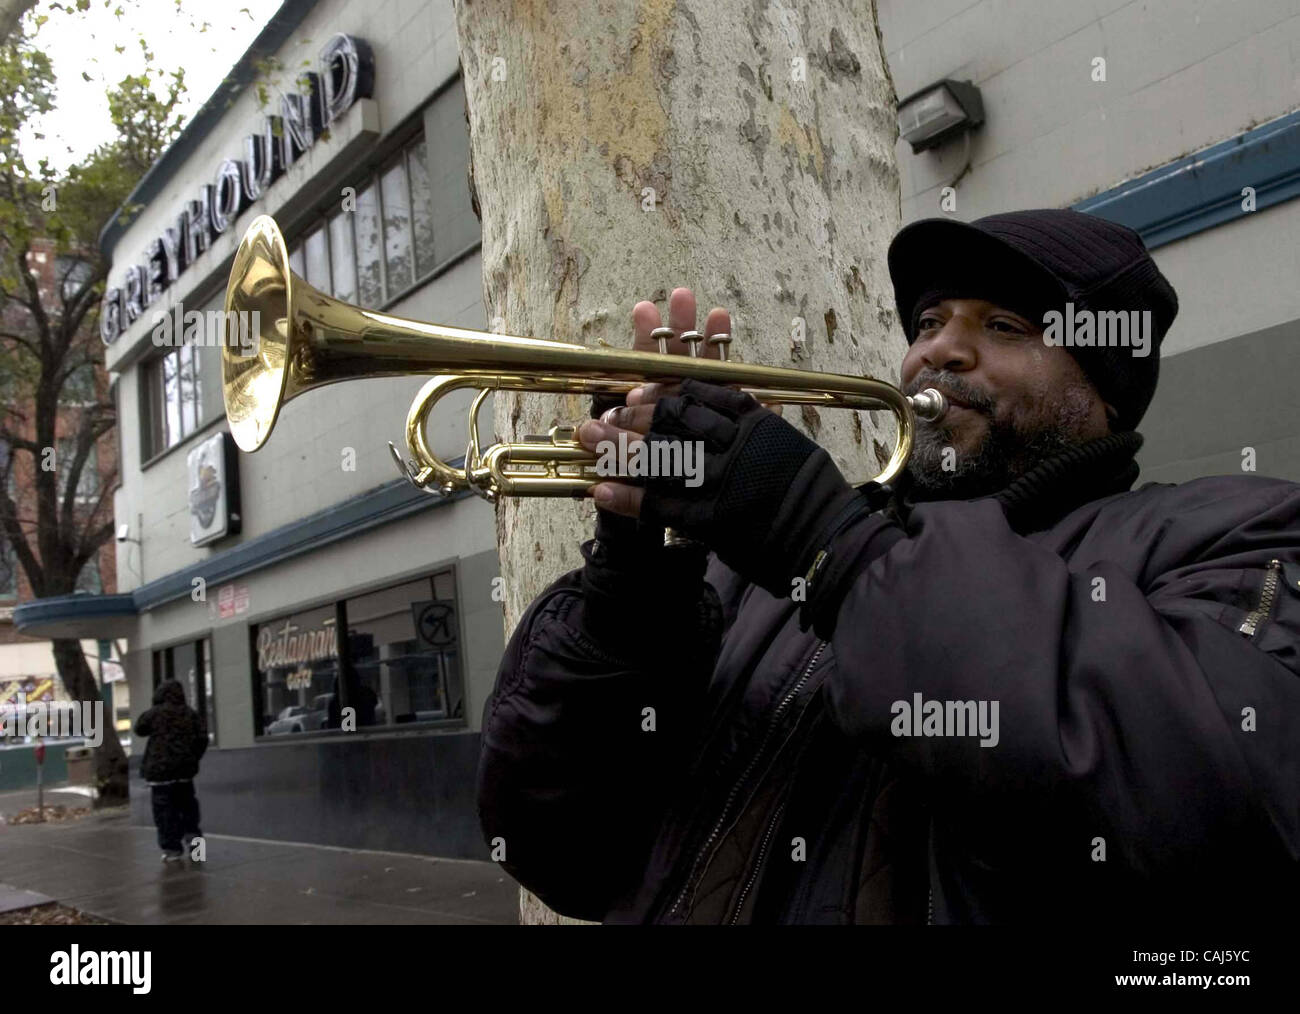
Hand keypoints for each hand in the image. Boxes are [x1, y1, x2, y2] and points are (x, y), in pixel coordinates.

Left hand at [576, 288, 859, 595]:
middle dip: (632, 417)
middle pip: (673, 421)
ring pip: (661, 458)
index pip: (700, 396)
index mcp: (756, 423)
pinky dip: (629, 498)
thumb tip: (717, 408)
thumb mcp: (785, 445)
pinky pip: (662, 505)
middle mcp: (738, 447)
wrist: (829, 542)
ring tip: (591, 441)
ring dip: (620, 449)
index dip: (661, 393)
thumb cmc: (810, 495)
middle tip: (603, 417)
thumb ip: (753, 426)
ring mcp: (724, 483)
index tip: (635, 393)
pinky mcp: (714, 521)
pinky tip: (603, 491)